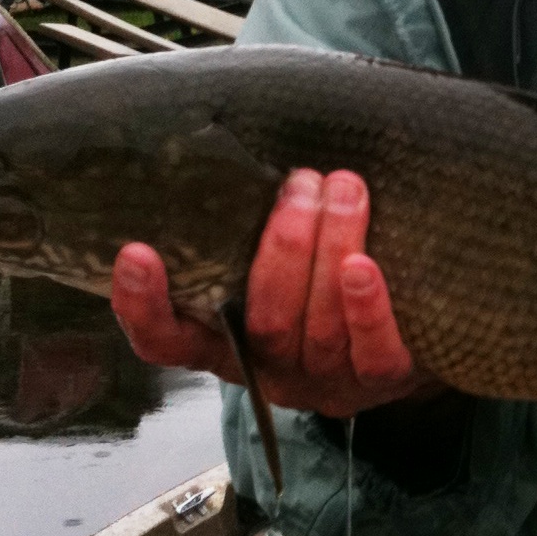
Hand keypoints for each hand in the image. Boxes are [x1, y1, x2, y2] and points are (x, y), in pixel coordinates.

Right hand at [112, 168, 438, 417]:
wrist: (401, 346)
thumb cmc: (324, 284)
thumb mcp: (276, 265)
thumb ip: (246, 231)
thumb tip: (233, 153)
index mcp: (227, 342)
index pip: (167, 341)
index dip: (144, 306)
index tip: (135, 251)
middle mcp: (271, 368)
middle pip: (264, 320)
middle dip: (284, 246)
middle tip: (301, 182)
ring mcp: (327, 380)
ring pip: (319, 327)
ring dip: (330, 249)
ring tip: (344, 188)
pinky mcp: (382, 382)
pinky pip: (373, 353)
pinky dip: (367, 307)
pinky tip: (364, 265)